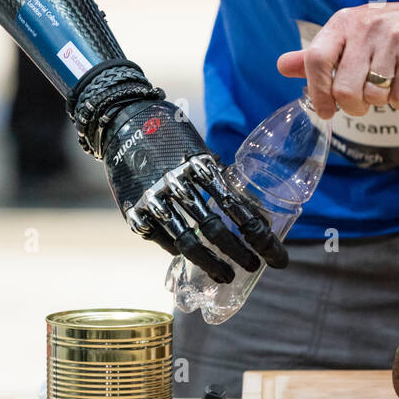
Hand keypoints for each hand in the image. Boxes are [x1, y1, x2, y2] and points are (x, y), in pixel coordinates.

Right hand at [101, 98, 287, 281]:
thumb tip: (246, 207)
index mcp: (201, 166)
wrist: (123, 123)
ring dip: (211, 263)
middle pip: (214, 229)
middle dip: (238, 253)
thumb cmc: (171, 136)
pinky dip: (177, 249)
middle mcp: (178, 184)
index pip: (237, 207)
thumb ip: (217, 176)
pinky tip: (191, 255)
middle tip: (254, 266)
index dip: (258, 235)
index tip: (275, 255)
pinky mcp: (134, 209)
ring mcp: (154, 199)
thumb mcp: (199, 150)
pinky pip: (160, 239)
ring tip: (226, 275)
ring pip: (187, 242)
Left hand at [277, 0, 398, 118]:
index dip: (317, 91)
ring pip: (372, 94)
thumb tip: (282, 66)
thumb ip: (318, 54)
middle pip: (344, 87)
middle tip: (361, 104)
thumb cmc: (388, 34)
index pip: (316, 59)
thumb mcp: (351, 36)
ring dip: (379, 102)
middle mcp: (365, 28)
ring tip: (387, 89)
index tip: (325, 110)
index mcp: (343, 23)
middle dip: (352, 106)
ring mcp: (392, 40)